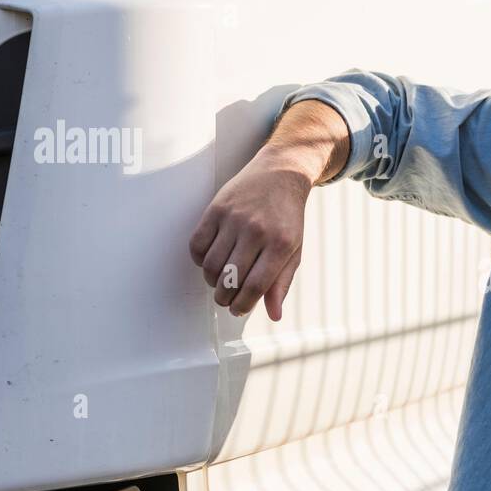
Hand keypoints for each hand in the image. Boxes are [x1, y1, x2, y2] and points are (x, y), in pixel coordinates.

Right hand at [189, 145, 312, 320]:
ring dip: (211, 281)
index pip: (254, 287)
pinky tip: (210, 261)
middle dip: (224, 298)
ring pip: (210, 265)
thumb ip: (281, 284)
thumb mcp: (293, 251)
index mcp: (280, 245)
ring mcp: (234, 219)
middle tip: (226, 299)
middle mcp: (256, 231)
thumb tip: (274, 315)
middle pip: (229, 279)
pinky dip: (199, 260)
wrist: (280, 175)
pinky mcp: (216, 209)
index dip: (242, 306)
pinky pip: (197, 245)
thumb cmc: (288, 218)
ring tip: (219, 281)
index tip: (237, 311)